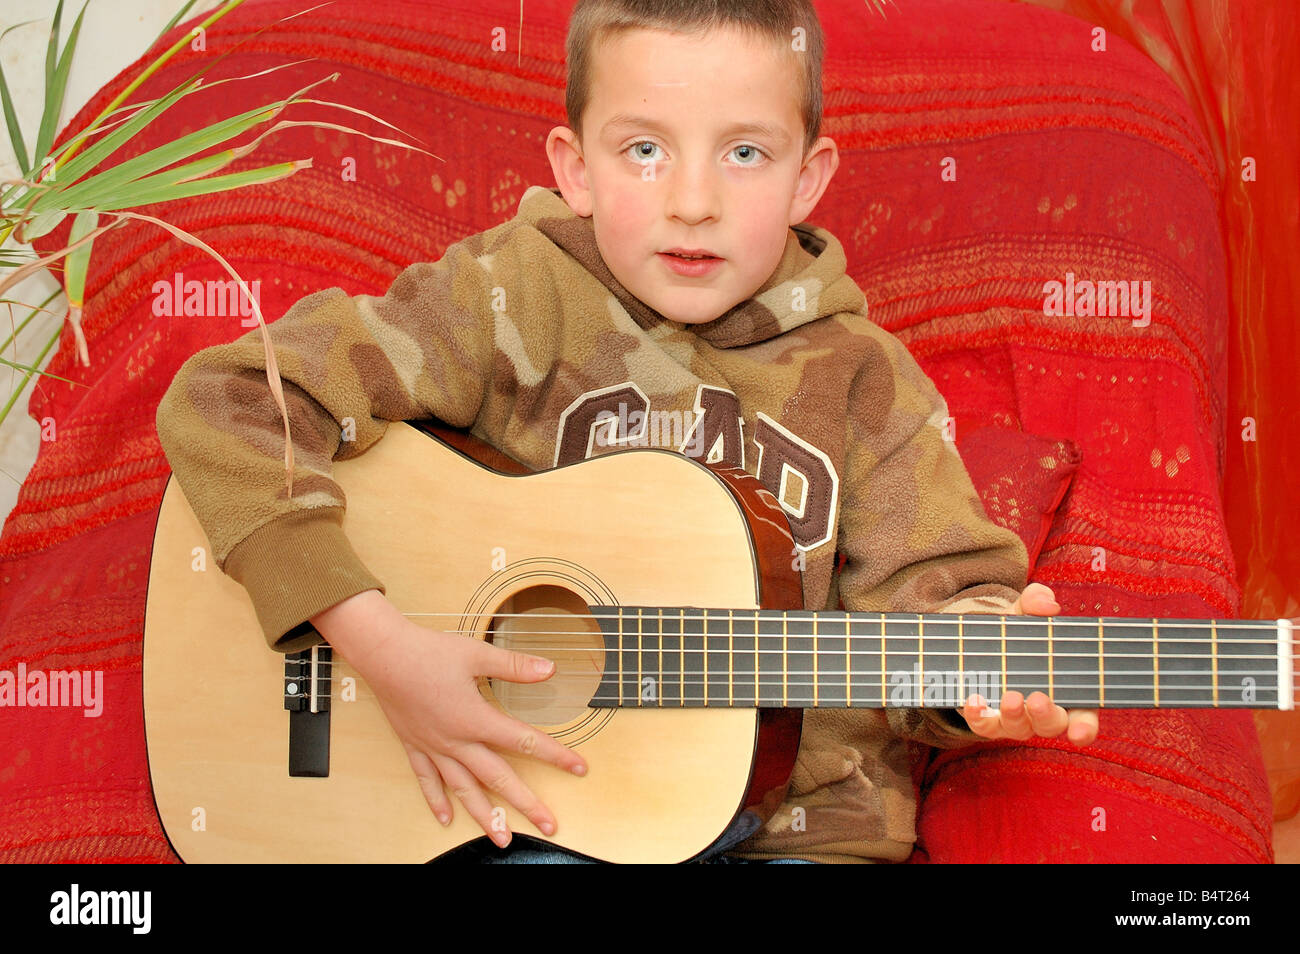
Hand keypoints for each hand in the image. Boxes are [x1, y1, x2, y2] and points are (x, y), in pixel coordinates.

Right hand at [312, 590, 587, 847]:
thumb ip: (514, 666)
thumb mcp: (476, 654)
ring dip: (483, 815)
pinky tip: (446, 819)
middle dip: (525, 804)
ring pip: (463, 788)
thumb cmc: (428, 652)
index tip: (578, 768)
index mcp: (475, 719)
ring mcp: (434, 747)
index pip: (523, 742)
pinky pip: (427, 780)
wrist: (383, 654)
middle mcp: (456, 740)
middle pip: (497, 778)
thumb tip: (550, 669)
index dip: (555, 755)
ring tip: (501, 838)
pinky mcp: (414, 745)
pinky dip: (437, 800)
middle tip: (548, 825)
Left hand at [957, 582, 1099, 745]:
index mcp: (1066, 690)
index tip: (1079, 733)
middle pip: (1052, 725)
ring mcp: (1016, 719)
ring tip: (1008, 696)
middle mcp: (1044, 711)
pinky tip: (974, 699)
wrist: (979, 643)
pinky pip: (984, 726)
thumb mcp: (1023, 612)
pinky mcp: (988, 720)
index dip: (1084, 728)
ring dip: (1014, 716)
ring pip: (1020, 728)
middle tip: (1037, 699)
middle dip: (1046, 716)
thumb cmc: (1015, 632)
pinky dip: (978, 716)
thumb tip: (1048, 604)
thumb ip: (1036, 602)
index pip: (1084, 715)